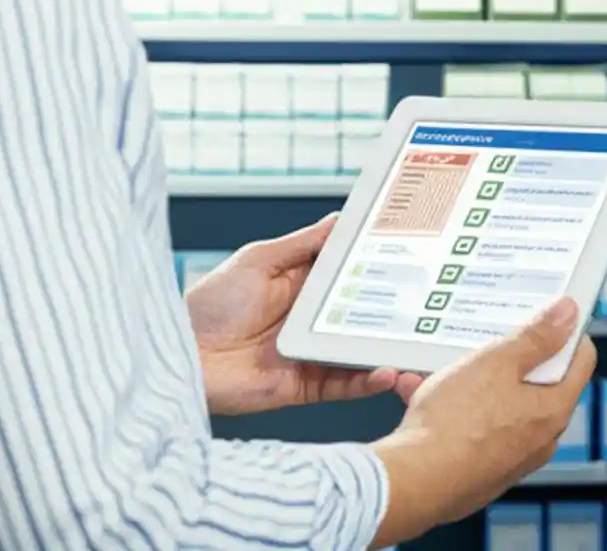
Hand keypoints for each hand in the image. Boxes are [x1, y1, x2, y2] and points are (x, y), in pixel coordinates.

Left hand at [186, 214, 405, 414]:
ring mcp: (310, 355)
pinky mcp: (305, 387)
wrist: (179, 356)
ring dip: (387, 351)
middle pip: (361, 317)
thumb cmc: (209, 304)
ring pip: (359, 353)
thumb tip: (339, 219)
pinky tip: (387, 371)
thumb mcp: (258, 260)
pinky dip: (368, 381)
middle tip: (428, 306)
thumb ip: (302, 244)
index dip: (377, 270)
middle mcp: (309, 323)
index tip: (411, 259)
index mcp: (300, 288)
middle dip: (393, 313)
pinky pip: (344, 385)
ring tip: (416, 347)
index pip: (348, 278)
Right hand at [370, 299, 595, 545]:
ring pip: (501, 407)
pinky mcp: (482, 472)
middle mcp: (540, 440)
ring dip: (477, 384)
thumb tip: (568, 315)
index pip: (580, 362)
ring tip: (445, 368)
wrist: (414, 481)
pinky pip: (476, 430)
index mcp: (553, 410)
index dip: (567, 334)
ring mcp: (511, 459)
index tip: (548, 317)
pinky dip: (457, 411)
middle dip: (514, 359)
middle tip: (491, 341)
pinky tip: (425, 396)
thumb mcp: (495, 362)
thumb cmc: (455, 423)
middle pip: (540, 386)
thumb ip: (535, 337)